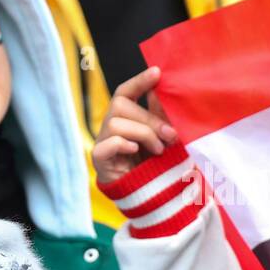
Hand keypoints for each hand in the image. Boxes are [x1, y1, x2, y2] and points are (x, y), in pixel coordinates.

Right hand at [92, 66, 178, 185]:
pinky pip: (108, 144)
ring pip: (116, 123)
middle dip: (148, 119)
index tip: (157, 72)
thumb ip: (160, 116)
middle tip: (169, 134)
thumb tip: (160, 92)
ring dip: (143, 134)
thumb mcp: (163, 136)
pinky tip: (136, 151)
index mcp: (124, 119)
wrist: (147, 197)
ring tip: (158, 150)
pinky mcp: (99, 160)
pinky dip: (124, 144)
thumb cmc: (154, 165)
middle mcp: (109, 128)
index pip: (125, 92)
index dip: (139, 81)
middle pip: (119, 105)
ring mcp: (102, 143)